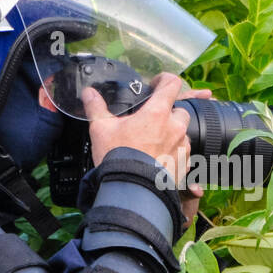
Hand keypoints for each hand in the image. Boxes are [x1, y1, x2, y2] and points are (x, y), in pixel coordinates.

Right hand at [83, 74, 211, 228]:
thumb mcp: (101, 129)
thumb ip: (96, 107)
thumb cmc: (118, 158)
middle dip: (169, 113)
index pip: (172, 84)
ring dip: (173, 134)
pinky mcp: (184, 165)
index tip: (157, 84)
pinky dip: (175, 153)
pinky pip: (184, 154)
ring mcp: (182, 147)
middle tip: (152, 121)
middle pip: (180, 110)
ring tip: (154, 143)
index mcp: (157, 113)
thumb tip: (88, 93)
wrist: (131, 192)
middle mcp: (175, 127)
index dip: (165, 80)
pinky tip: (159, 159)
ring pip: (183, 133)